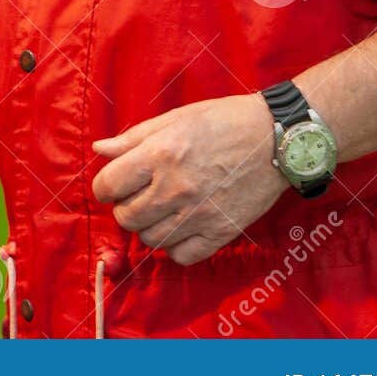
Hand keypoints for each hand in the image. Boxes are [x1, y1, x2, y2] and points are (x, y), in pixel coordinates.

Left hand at [89, 94, 286, 265]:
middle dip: (126, 207)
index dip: (105, 187)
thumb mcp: (174, 119)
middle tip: (140, 196)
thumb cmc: (223, 121)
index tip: (115, 184)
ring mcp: (198, 214)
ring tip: (162, 210)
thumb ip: (133, 138)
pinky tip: (181, 227)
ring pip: (150, 240)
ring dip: (149, 227)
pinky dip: (175, 247)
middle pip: (126, 218)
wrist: (277, 139)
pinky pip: (181, 256)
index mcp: (159, 155)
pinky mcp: (221, 232)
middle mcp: (175, 188)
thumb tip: (99, 149)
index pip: (107, 186)